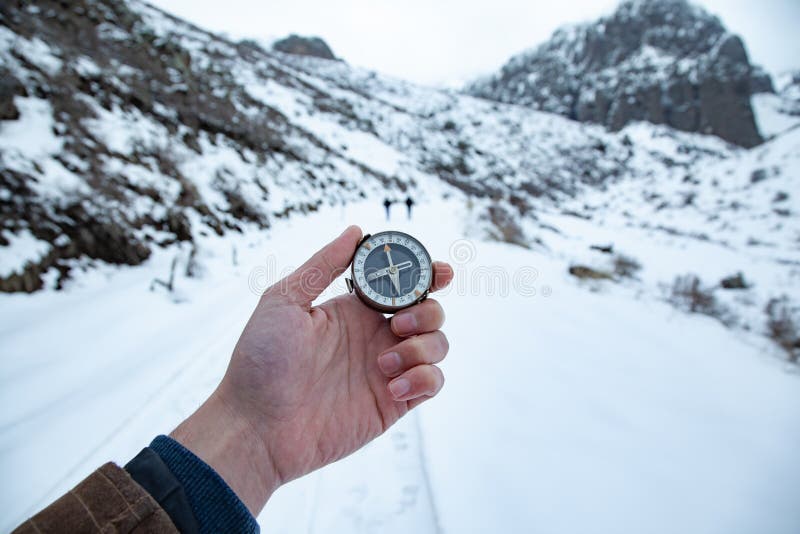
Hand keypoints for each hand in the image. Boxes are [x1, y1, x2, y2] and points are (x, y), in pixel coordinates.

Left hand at [170, 226, 453, 514]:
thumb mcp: (284, 301)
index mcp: (353, 310)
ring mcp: (387, 370)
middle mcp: (375, 336)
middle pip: (430, 311)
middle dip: (428, 311)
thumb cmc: (260, 362)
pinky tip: (392, 386)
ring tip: (384, 364)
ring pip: (438, 345)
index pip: (401, 285)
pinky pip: (433, 383)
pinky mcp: (393, 403)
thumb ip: (323, 265)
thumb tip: (356, 231)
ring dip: (423, 347)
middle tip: (397, 323)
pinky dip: (424, 378)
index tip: (440, 272)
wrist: (256, 427)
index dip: (427, 274)